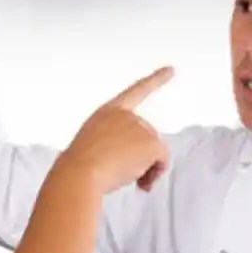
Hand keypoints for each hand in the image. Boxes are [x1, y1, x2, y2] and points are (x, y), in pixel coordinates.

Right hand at [57, 68, 173, 194]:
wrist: (80, 173)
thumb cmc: (80, 167)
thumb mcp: (94, 147)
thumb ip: (115, 145)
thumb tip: (141, 168)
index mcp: (107, 113)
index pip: (134, 92)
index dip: (155, 80)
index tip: (171, 70)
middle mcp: (125, 115)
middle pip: (146, 137)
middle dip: (141, 158)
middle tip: (124, 174)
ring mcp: (139, 126)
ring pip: (154, 152)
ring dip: (146, 169)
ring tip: (125, 178)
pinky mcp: (150, 141)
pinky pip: (162, 161)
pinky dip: (155, 174)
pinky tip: (139, 182)